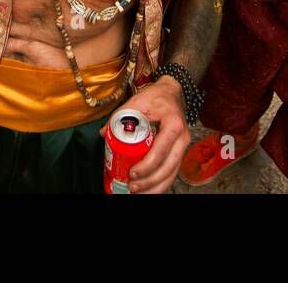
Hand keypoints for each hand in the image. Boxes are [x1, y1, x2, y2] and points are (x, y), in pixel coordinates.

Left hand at [112, 77, 190, 193]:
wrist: (172, 93)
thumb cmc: (156, 97)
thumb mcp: (137, 101)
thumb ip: (120, 116)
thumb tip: (104, 133)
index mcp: (173, 124)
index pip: (161, 150)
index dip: (146, 165)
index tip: (131, 173)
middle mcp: (182, 138)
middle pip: (168, 167)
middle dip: (150, 182)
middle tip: (132, 188)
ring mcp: (183, 146)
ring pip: (172, 173)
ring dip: (156, 187)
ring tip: (138, 193)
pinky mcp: (179, 152)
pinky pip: (172, 171)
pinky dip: (161, 183)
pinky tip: (149, 190)